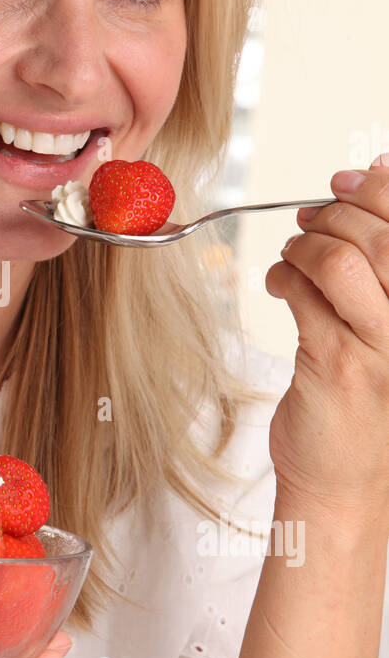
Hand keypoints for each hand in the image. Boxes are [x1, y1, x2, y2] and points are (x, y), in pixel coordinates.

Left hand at [264, 153, 388, 522]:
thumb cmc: (370, 399)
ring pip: (338, 259)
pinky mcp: (338, 365)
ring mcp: (384, 346)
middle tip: (308, 224)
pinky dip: (281, 276)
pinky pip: (301, 294)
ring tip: (291, 258)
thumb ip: (384, 260)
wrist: (347, 483)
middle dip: (332, 215)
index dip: (378, 189)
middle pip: (379, 236)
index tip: (344, 182)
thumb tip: (374, 175)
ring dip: (302, 246)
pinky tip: (279, 286)